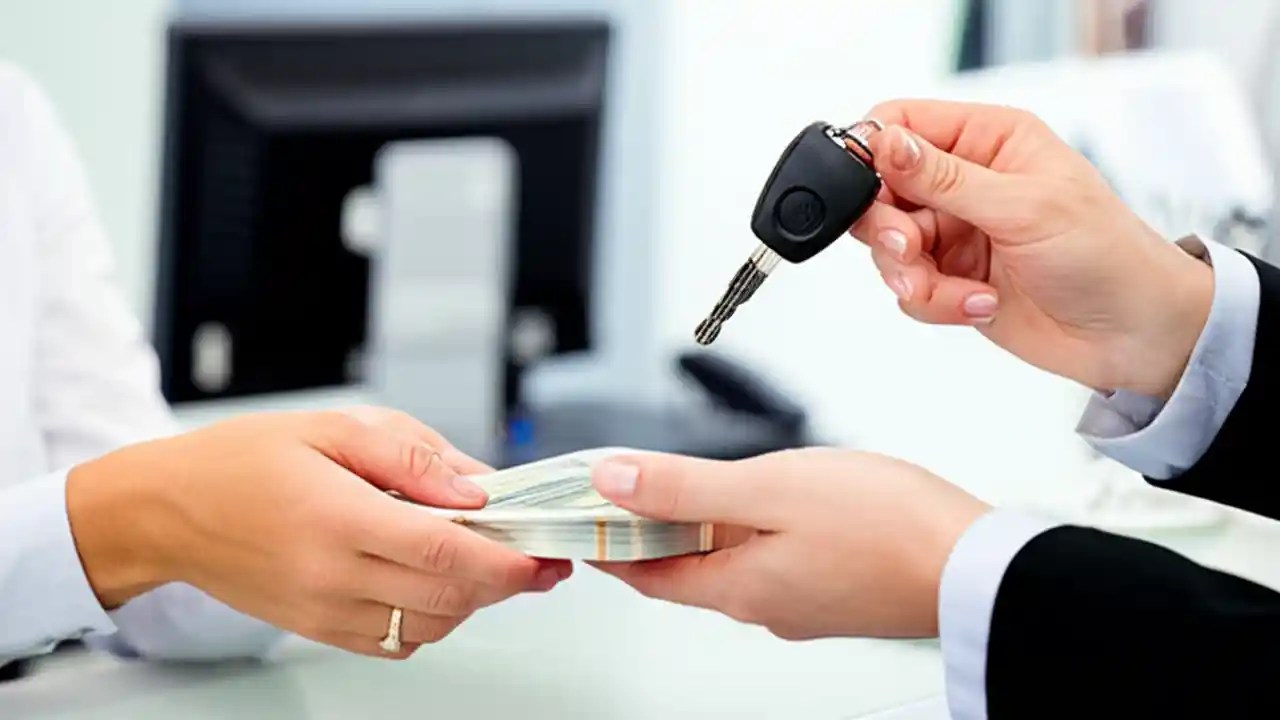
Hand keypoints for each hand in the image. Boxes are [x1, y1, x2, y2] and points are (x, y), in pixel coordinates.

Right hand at [67, 407, 571, 657]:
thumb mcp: (333, 428)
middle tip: (539, 557)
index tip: (544, 551)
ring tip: (486, 561)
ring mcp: (325, 612)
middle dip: (507, 582)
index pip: (446, 552)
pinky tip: (432, 582)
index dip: (506, 558)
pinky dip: (430, 619)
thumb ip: (412, 458)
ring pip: (428, 627)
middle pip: (448, 597)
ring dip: (470, 600)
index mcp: (340, 518)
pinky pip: (395, 642)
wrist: (167, 512)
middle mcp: (334, 577)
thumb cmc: (242, 460)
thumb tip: (476, 486)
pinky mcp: (318, 630)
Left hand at [587, 449, 988, 639]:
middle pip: (686, 567)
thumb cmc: (887, 527)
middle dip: (650, 530)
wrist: (981, 566)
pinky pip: (774, 559)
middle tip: (625, 487)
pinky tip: (769, 501)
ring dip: (703, 525)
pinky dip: (752, 530)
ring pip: (732, 560)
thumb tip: (611, 481)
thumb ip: (685, 486)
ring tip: (690, 483)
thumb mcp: (770, 487)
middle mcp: (766, 605)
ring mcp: (805, 602)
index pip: (646, 573)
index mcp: (738, 586)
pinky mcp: (838, 590)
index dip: (606, 544)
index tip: (576, 520)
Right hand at [850, 99, 1213, 397]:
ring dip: (913, 275)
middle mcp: (966, 181)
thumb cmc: (1107, 255)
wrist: (1133, 334)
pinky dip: (936, 302)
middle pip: (882, 190)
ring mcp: (956, 232)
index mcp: (990, 140)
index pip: (904, 123)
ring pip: (889, 246)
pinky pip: (908, 289)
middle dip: (888, 227)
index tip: (874, 188)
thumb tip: (885, 144)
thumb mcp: (1024, 206)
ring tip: (956, 290)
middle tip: (909, 249)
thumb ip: (946, 178)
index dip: (875, 151)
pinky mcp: (951, 278)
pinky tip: (981, 303)